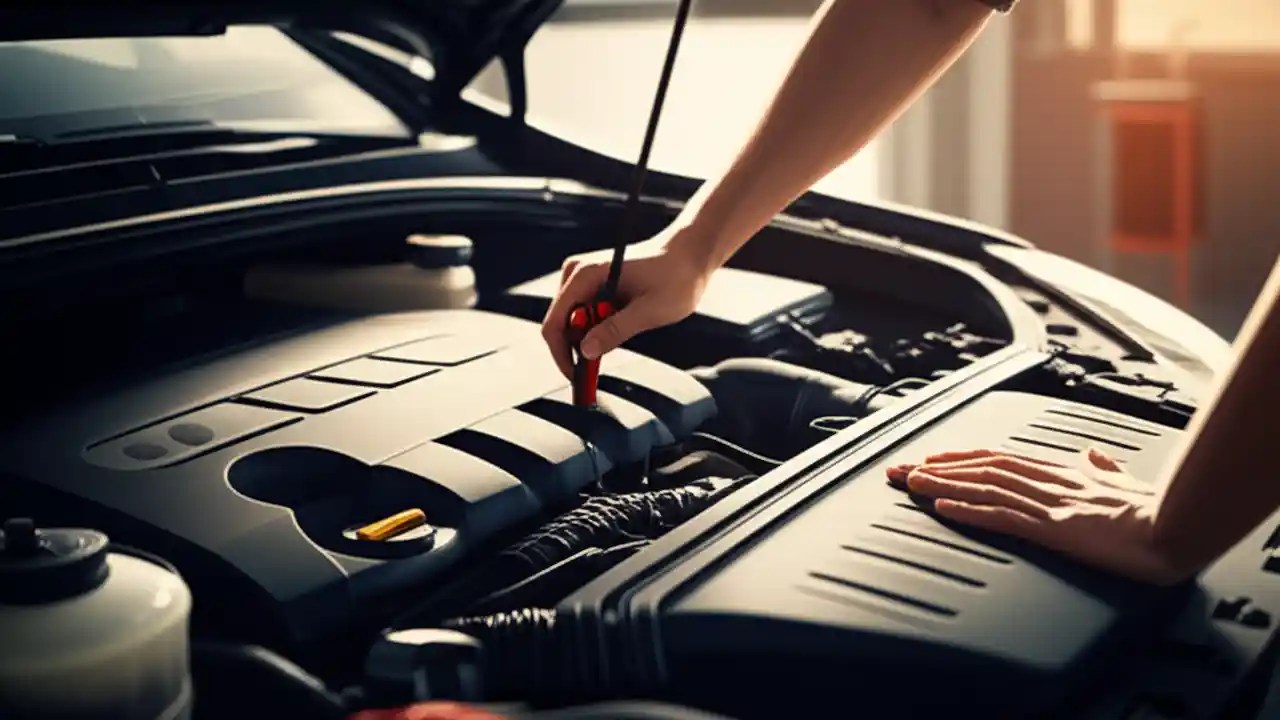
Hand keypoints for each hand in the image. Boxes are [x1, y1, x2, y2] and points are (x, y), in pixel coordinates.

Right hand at [541, 225, 714, 378]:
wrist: (689, 254)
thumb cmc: (676, 276)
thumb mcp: (650, 310)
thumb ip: (616, 330)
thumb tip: (586, 351)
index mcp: (586, 275)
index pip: (555, 323)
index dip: (562, 355)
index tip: (577, 377)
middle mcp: (578, 273)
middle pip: (560, 324)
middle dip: (576, 349)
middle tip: (597, 370)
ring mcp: (584, 277)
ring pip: (572, 321)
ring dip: (589, 338)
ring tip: (619, 339)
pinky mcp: (593, 283)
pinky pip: (583, 313)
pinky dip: (596, 329)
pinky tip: (619, 328)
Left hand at [886, 448, 1187, 584]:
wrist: (1175, 528)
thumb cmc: (1156, 510)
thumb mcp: (1126, 481)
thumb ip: (1105, 466)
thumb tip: (1094, 453)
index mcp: (1063, 471)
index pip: (1000, 457)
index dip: (961, 457)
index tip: (930, 457)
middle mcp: (1049, 481)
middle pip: (981, 467)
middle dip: (937, 467)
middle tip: (900, 469)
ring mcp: (1050, 503)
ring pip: (984, 486)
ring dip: (943, 484)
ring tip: (911, 483)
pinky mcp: (1055, 528)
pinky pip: (1002, 516)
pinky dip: (968, 510)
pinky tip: (943, 507)